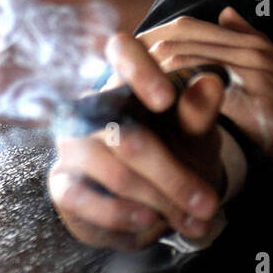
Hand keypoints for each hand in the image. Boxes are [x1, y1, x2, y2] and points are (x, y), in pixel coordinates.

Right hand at [49, 35, 226, 250]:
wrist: (155, 198)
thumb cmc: (178, 150)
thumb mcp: (195, 133)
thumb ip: (198, 111)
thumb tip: (212, 81)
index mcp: (128, 79)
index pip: (121, 52)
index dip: (139, 71)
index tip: (165, 99)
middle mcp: (93, 107)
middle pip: (127, 134)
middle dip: (173, 175)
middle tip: (208, 203)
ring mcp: (73, 144)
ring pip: (112, 170)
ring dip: (156, 199)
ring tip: (190, 218)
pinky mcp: (61, 182)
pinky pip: (81, 197)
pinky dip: (120, 213)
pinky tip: (150, 221)